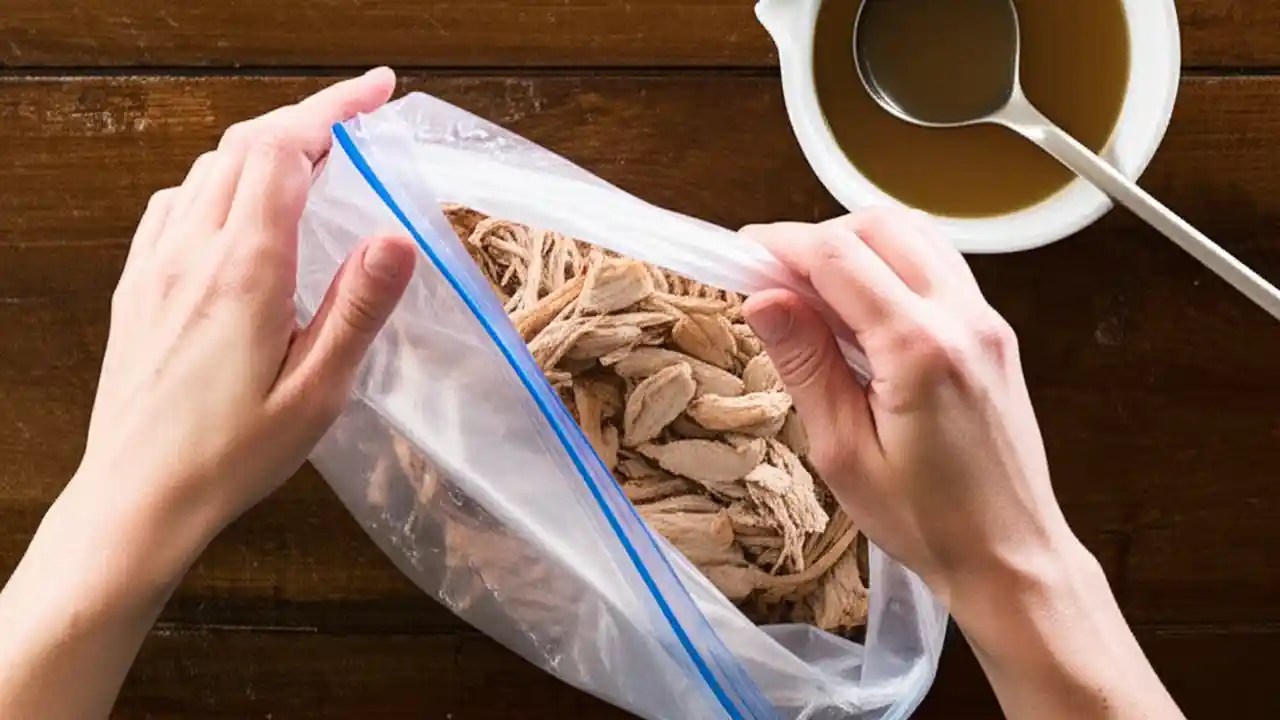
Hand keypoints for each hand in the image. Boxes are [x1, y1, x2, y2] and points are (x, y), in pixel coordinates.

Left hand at [79, 67, 415, 549]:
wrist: (140, 495)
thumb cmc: (232, 453)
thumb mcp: (318, 391)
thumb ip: (357, 308)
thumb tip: (397, 238)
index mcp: (245, 270)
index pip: (284, 151)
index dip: (333, 109)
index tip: (377, 91)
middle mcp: (193, 251)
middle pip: (247, 145)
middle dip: (308, 116)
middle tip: (360, 113)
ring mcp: (157, 263)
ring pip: (210, 167)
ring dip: (265, 147)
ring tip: (314, 158)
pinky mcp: (140, 283)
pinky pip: (178, 202)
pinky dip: (221, 179)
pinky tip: (242, 209)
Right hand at [743, 208, 1072, 603]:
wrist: (1010, 554)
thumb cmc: (928, 521)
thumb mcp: (843, 452)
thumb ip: (806, 365)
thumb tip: (763, 300)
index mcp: (920, 349)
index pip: (838, 258)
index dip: (781, 246)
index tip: (742, 254)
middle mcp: (962, 319)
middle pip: (879, 227)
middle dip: (817, 238)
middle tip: (771, 276)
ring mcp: (986, 321)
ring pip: (914, 235)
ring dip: (856, 243)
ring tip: (812, 290)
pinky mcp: (993, 332)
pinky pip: (938, 265)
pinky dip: (892, 262)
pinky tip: (860, 305)